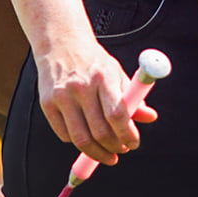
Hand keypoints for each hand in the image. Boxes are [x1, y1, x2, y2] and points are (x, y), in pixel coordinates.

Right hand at [35, 38, 159, 165]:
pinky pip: (64, 135)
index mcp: (103, 77)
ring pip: (80, 139)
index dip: (127, 134)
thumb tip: (150, 117)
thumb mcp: (116, 71)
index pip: (117, 114)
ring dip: (97, 153)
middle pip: (99, 131)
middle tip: (121, 150)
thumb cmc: (93, 61)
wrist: (60, 43)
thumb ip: (132, 96)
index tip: (133, 143)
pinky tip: (86, 138)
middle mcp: (81, 87)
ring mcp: (62, 96)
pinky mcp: (47, 103)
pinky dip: (77, 143)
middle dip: (114, 148)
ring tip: (107, 153)